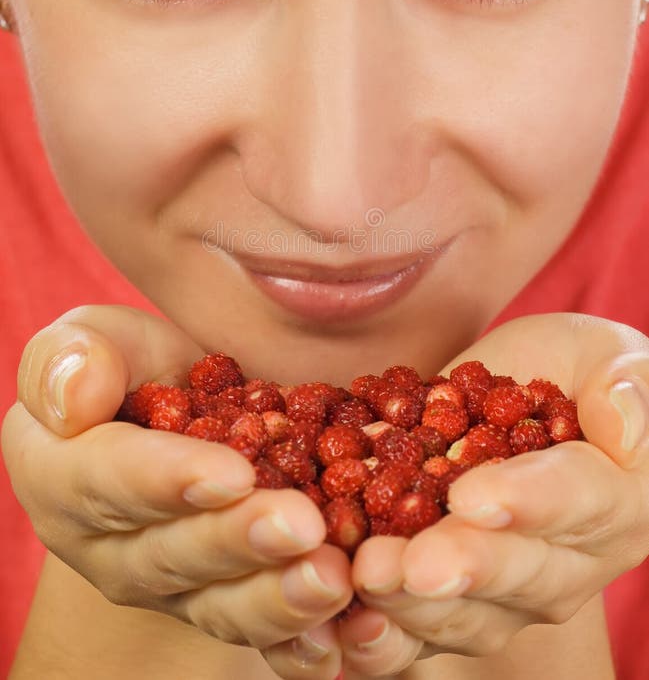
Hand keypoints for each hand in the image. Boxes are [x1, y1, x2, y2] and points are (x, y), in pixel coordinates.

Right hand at [1, 305, 352, 679]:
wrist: (173, 408)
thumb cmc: (127, 365)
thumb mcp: (92, 339)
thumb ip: (72, 360)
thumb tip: (75, 397)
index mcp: (61, 477)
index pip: (110, 482)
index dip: (170, 479)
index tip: (234, 473)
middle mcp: (108, 548)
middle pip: (173, 554)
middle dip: (239, 542)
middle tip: (301, 526)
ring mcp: (168, 585)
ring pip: (220, 604)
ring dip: (279, 597)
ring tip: (334, 577)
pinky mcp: (222, 600)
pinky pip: (259, 630)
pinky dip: (301, 638)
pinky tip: (345, 634)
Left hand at [335, 313, 648, 676]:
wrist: (520, 397)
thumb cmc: (574, 372)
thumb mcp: (605, 355)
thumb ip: (625, 386)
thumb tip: (628, 428)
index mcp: (615, 499)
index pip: (577, 502)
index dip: (526, 502)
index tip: (470, 495)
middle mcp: (567, 561)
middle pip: (517, 574)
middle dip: (459, 568)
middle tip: (406, 564)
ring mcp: (507, 592)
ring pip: (464, 616)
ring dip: (409, 606)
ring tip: (361, 581)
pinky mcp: (449, 601)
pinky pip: (417, 635)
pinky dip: (377, 638)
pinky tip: (335, 627)